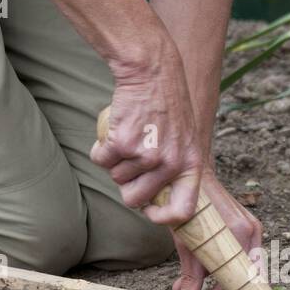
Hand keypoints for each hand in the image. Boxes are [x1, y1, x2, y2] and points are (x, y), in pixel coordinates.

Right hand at [90, 49, 202, 226]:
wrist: (152, 70)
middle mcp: (170, 164)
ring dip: (114, 162)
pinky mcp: (122, 143)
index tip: (148, 210)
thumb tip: (153, 199)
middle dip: (125, 186)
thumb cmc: (167, 103)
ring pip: (116, 178)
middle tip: (127, 164)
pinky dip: (99, 150)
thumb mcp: (185, 137)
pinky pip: (100, 160)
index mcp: (191, 165)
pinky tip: (110, 134)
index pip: (182, 211)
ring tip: (125, 137)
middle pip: (135, 199)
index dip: (162, 218)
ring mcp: (146, 155)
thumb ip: (175, 166)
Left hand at [172, 167, 263, 289]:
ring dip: (217, 279)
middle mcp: (251, 231)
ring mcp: (251, 228)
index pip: (244, 277)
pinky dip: (220, 266)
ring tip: (192, 289)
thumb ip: (189, 274)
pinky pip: (238, 255)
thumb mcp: (186, 243)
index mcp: (240, 234)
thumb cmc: (189, 208)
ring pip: (240, 266)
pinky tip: (198, 274)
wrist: (191, 175)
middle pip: (245, 274)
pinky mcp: (247, 225)